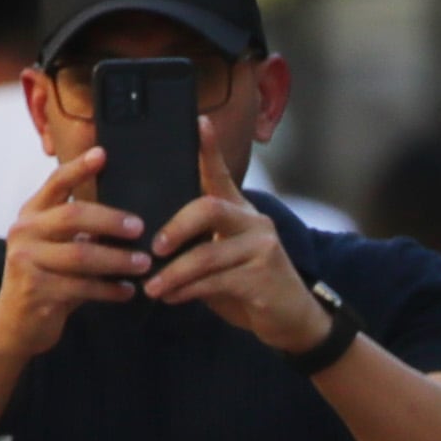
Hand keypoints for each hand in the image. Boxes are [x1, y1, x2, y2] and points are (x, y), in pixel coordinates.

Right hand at [0, 148, 144, 357]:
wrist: (14, 326)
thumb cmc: (46, 281)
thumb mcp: (55, 248)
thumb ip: (79, 231)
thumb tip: (129, 217)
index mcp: (30, 215)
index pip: (55, 184)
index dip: (78, 167)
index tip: (103, 154)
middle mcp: (23, 233)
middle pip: (72, 216)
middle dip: (111, 220)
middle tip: (140, 228)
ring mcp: (26, 262)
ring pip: (81, 255)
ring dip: (117, 260)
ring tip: (143, 264)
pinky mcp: (35, 291)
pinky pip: (82, 287)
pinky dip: (110, 289)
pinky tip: (127, 291)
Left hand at [139, 118, 328, 352]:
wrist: (290, 318)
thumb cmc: (249, 285)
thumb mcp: (222, 259)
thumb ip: (198, 245)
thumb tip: (150, 246)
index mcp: (241, 212)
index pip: (222, 173)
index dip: (210, 148)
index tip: (198, 121)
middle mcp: (254, 222)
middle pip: (209, 207)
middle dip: (175, 228)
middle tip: (153, 248)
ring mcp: (261, 247)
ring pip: (206, 254)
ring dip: (173, 273)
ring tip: (151, 287)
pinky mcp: (262, 276)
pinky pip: (215, 280)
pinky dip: (187, 291)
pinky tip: (173, 298)